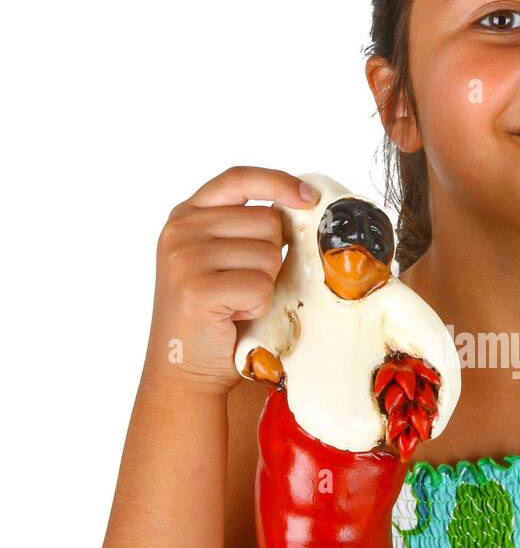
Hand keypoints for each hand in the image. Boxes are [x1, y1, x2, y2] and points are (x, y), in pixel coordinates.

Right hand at [145, 165, 317, 395]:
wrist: (184, 369)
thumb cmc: (217, 315)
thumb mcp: (224, 258)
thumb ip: (248, 229)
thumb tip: (306, 206)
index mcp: (188, 215)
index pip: (239, 178)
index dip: (278, 182)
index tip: (310, 197)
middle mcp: (181, 229)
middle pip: (267, 221)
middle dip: (272, 257)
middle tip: (243, 285)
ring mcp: (185, 257)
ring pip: (269, 255)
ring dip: (265, 285)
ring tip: (235, 303)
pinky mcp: (198, 288)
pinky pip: (261, 287)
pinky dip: (258, 306)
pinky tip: (233, 317)